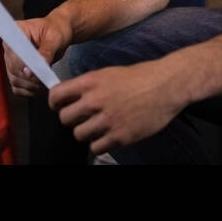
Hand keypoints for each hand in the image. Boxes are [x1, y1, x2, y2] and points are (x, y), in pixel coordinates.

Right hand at [5, 14, 72, 97]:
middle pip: (13, 68)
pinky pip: (17, 87)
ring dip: (30, 86)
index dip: (21, 63)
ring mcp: (12, 60)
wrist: (58, 34)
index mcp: (16, 32)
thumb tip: (40, 65)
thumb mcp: (54, 38)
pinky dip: (28, 91)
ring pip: (15, 80)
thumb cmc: (56, 31)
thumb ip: (46, 51)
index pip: (13, 51)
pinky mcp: (16, 72)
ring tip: (45, 85)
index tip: (30, 71)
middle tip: (45, 80)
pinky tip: (39, 89)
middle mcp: (10, 47)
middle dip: (30, 78)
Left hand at [49, 60, 187, 154]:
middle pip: (64, 118)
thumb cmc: (140, 77)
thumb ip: (88, 86)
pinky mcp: (119, 136)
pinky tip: (109, 135)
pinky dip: (100, 144)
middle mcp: (95, 101)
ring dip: (86, 132)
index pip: (56, 95)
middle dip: (72, 119)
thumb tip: (71, 97)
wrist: (166, 85)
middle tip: (83, 118)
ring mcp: (107, 120)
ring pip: (78, 134)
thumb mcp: (108, 73)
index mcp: (90, 82)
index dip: (55, 103)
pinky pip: (96, 147)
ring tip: (99, 126)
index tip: (59, 106)